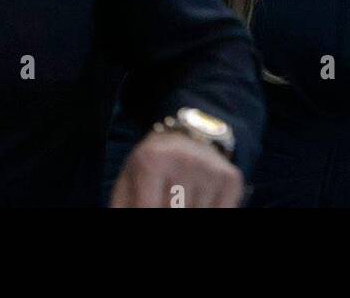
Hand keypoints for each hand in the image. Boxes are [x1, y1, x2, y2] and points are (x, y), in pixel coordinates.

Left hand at [110, 131, 243, 207]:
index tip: (148, 206)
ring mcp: (210, 170)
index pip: (147, 209)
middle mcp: (184, 161)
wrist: (191, 135)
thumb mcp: (129, 180)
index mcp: (151, 161)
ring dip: (188, 211)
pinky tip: (198, 200)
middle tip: (166, 199)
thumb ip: (124, 206)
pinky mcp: (231, 179)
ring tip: (180, 199)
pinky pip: (222, 213)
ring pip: (198, 215)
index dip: (146, 212)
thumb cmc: (154, 166)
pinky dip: (208, 211)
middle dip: (166, 210)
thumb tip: (118, 214)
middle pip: (174, 213)